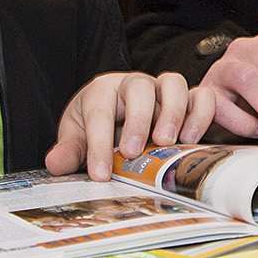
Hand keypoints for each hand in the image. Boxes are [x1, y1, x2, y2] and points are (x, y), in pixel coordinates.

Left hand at [47, 70, 216, 179]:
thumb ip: (69, 151)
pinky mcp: (188, 100)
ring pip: (173, 83)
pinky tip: (192, 140)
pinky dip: (201, 114)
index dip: (98, 143)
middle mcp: (134, 84)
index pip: (99, 111)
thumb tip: (55, 163)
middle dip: (137, 119)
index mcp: (102, 91)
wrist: (121, 118)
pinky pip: (202, 96)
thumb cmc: (98, 127)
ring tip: (169, 142)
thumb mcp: (78, 138)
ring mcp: (163, 90)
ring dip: (173, 113)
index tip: (100, 174)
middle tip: (134, 151)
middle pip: (139, 87)